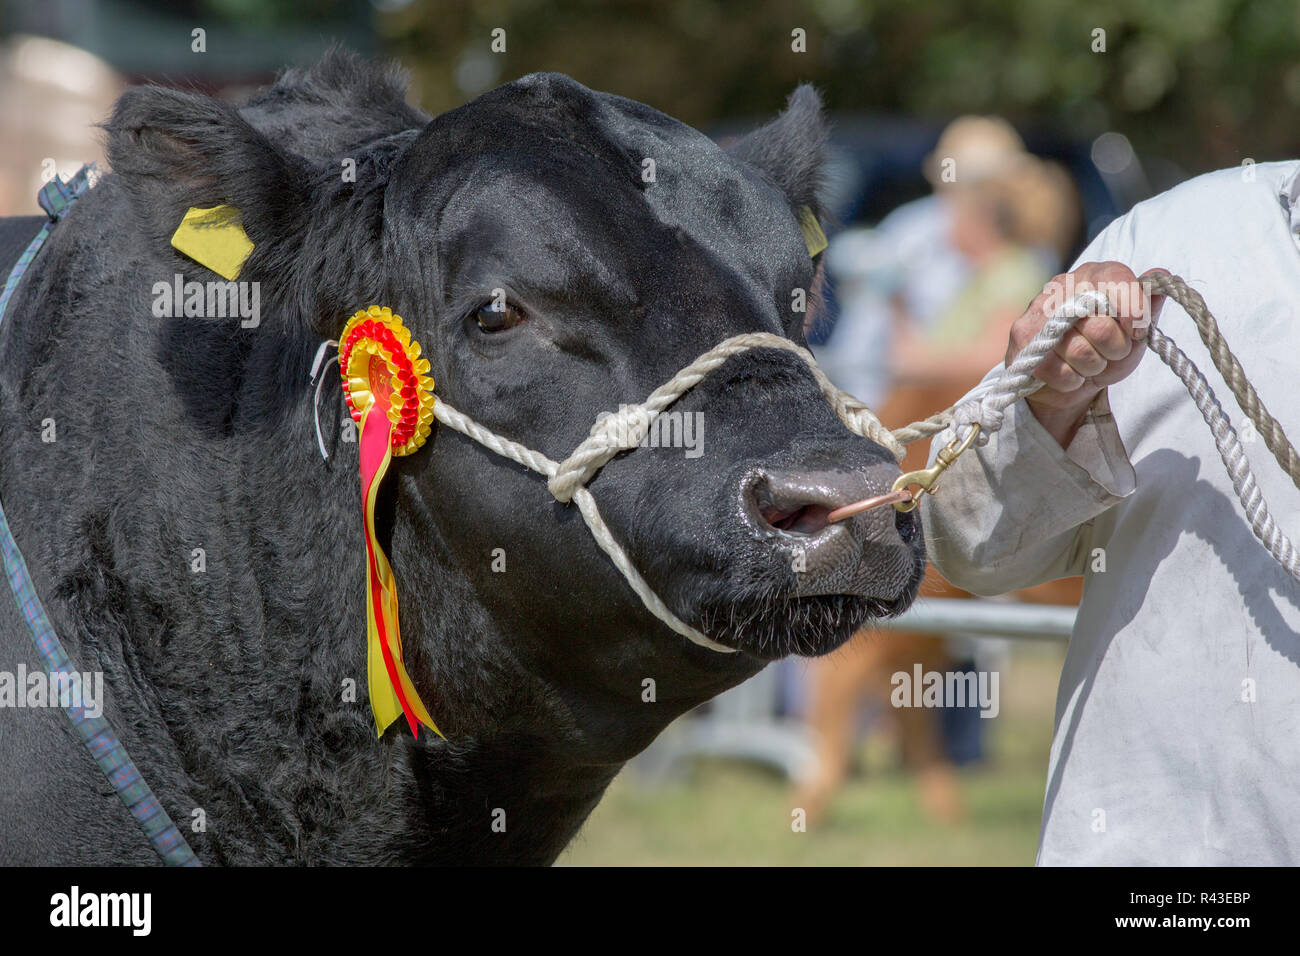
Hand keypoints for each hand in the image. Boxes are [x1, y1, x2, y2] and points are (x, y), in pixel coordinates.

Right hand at [1007, 261, 1165, 446]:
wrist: (1067, 380)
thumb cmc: (1104, 349)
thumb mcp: (1134, 329)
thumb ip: (1148, 304)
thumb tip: (1162, 273)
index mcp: (1094, 274)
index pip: (1117, 280)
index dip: (1133, 309)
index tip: (1138, 332)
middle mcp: (1062, 285)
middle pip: (1101, 325)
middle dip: (1114, 349)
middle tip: (1110, 352)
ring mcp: (1037, 311)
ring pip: (1079, 351)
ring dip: (1092, 367)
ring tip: (1089, 363)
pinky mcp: (1021, 339)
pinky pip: (1057, 369)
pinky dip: (1071, 380)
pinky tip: (1069, 373)